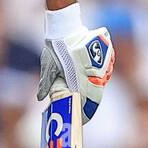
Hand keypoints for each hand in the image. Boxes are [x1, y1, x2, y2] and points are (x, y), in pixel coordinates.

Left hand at [37, 6, 114, 120]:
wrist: (66, 27)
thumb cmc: (55, 49)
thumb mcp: (48, 67)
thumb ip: (46, 84)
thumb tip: (40, 98)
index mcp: (80, 79)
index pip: (88, 103)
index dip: (85, 113)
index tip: (82, 120)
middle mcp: (95, 74)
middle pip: (96, 95)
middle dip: (89, 103)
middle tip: (83, 110)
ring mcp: (103, 65)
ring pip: (101, 82)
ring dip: (94, 89)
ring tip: (85, 94)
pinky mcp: (107, 56)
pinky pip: (104, 71)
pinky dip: (98, 77)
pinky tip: (90, 78)